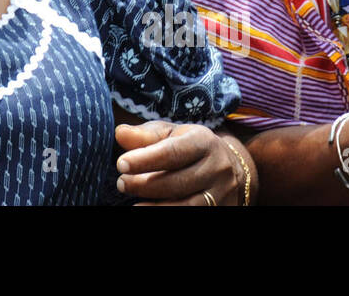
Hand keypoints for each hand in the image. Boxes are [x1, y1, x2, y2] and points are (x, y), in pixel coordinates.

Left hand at [116, 120, 242, 204]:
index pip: (173, 152)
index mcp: (203, 141)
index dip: (145, 160)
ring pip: (188, 205)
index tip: (121, 164)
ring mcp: (222, 192)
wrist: (228, 166)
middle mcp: (217, 167)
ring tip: (134, 206)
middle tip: (121, 184)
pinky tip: (150, 212)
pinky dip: (170, 213)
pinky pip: (195, 215)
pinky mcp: (222, 208)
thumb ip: (145, 135)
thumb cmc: (189, 147)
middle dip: (146, 185)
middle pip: (179, 181)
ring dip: (157, 207)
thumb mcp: (170, 134)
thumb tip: (120, 134)